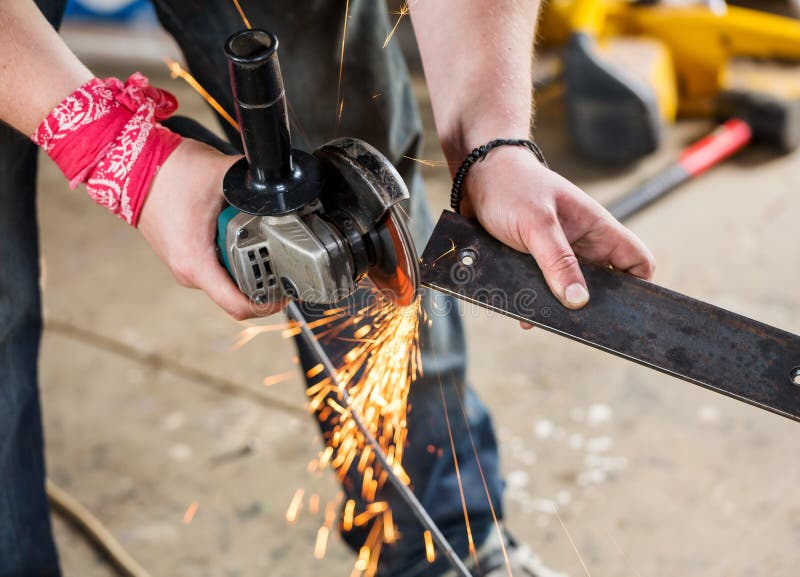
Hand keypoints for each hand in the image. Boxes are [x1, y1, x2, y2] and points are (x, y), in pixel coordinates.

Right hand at [138, 139, 284, 319]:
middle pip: (238, 293)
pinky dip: (233, 255)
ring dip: (248, 264)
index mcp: (197, 264)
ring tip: (263, 242)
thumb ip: (256, 185)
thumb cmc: (169, 173)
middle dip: (263, 279)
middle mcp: (189, 273)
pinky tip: (243, 235)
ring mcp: (185, 267)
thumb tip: (282, 186)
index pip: (238, 306)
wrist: (135, 166)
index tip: (287, 293)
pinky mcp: (185, 256)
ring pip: (228, 278)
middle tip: (283, 258)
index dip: (269, 305)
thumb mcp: (221, 175)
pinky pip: (217, 266)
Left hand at [461, 147, 654, 327]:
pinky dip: (535, 302)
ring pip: (570, 290)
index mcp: (596, 228)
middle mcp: (582, 243)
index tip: (623, 310)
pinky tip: (524, 315)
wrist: (476, 174)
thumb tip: (579, 301)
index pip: (637, 260)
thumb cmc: (511, 186)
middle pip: (604, 284)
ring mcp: (558, 253)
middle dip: (593, 305)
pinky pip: (542, 289)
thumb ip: (558, 261)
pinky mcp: (534, 261)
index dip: (639, 286)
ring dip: (559, 306)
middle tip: (578, 323)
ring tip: (546, 319)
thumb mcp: (537, 224)